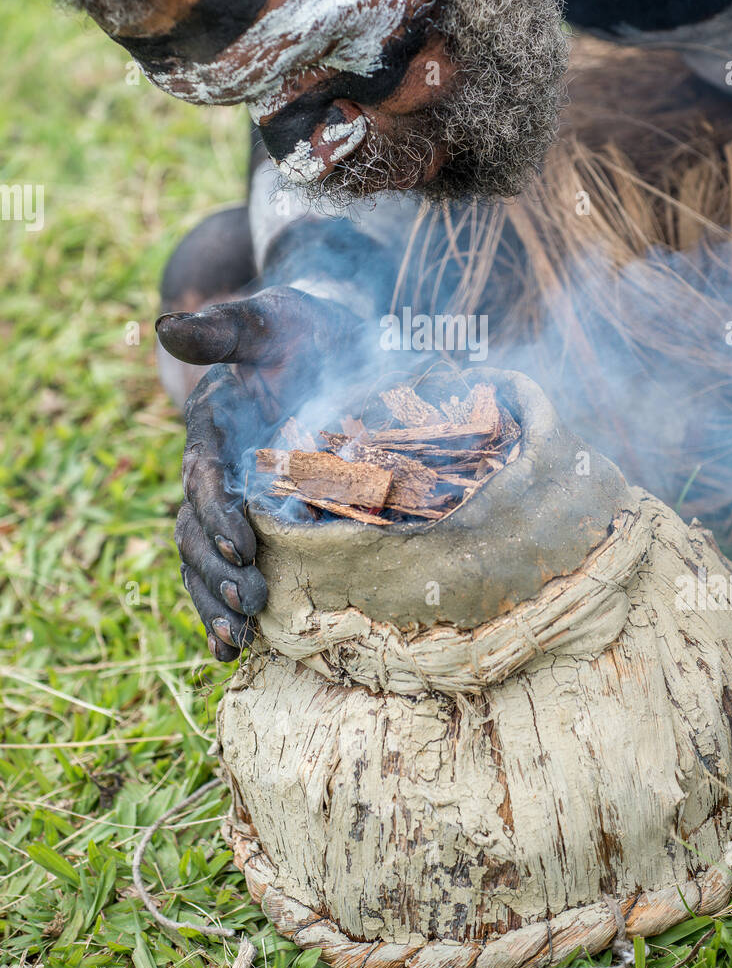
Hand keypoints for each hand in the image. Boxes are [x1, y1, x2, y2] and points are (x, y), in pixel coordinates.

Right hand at [156, 287, 363, 660]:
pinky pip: (230, 570)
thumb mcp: (268, 319)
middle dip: (217, 571)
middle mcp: (213, 471)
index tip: (244, 548)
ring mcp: (233, 501)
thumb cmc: (300, 330)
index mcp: (211, 428)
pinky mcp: (258, 521)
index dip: (217, 515)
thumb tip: (167, 326)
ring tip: (238, 638)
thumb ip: (224, 328)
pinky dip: (227, 608)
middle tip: (252, 602)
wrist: (328, 343)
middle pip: (196, 532)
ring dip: (216, 601)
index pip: (203, 479)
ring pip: (205, 561)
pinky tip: (240, 648)